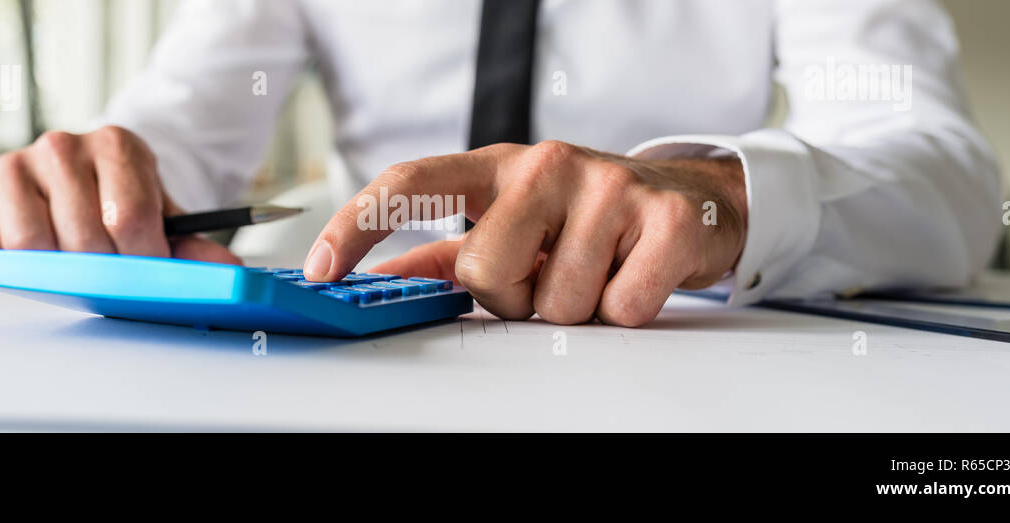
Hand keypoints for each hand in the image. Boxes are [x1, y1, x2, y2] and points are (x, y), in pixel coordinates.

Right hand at [0, 126, 239, 263]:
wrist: (78, 186)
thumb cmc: (118, 206)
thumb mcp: (162, 220)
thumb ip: (193, 248)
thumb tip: (227, 274)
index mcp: (115, 144)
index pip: (130, 215)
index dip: (141, 258)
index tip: (145, 270)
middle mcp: (60, 146)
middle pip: (81, 235)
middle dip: (98, 269)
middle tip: (105, 273)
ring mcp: (12, 166)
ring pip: (29, 242)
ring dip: (50, 268)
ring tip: (66, 263)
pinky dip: (0, 265)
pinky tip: (24, 260)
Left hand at [304, 141, 746, 325]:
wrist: (690, 200)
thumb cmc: (584, 218)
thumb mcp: (510, 223)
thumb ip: (444, 255)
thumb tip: (378, 281)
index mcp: (497, 167)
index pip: (410, 184)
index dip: (356, 225)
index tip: (319, 269)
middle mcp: (547, 164)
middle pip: (484, 270)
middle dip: (513, 298)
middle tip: (545, 279)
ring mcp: (610, 186)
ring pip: (557, 302)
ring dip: (576, 310)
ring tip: (596, 274)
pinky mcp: (667, 219)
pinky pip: (620, 308)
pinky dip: (625, 312)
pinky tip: (633, 277)